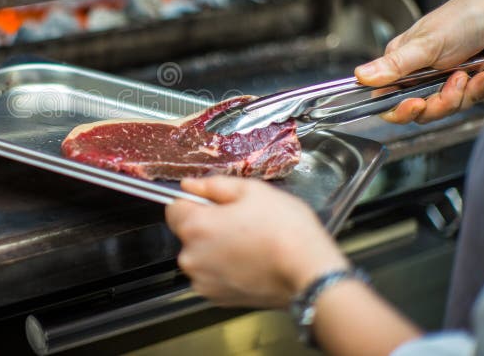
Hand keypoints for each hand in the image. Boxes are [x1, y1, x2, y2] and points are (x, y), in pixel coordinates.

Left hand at [165, 177, 347, 307]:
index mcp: (195, 226)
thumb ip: (214, 185)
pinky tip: (250, 262)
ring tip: (249, 243)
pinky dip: (224, 269)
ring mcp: (203, 281)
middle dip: (207, 225)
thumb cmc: (284, 229)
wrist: (309, 273)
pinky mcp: (217, 299)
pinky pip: (211, 275)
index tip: (215, 203)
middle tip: (241, 222)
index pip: (173, 207)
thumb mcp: (252, 191)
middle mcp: (190, 257)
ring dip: (215, 248)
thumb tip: (190, 185)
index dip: (194, 201)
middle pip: (188, 233)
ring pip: (200, 255)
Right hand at [355, 0, 483, 123]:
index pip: (388, 99)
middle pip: (420, 109)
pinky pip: (470, 100)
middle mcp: (420, 74)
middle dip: (441, 102)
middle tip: (456, 82)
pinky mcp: (467, 83)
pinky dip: (482, 88)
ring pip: (446, 108)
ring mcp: (444, 79)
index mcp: (401, 63)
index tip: (415, 105)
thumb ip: (395, 65)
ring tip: (473, 72)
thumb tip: (360, 76)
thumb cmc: (465, 17)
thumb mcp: (427, 44)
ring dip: (464, 93)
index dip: (400, 109)